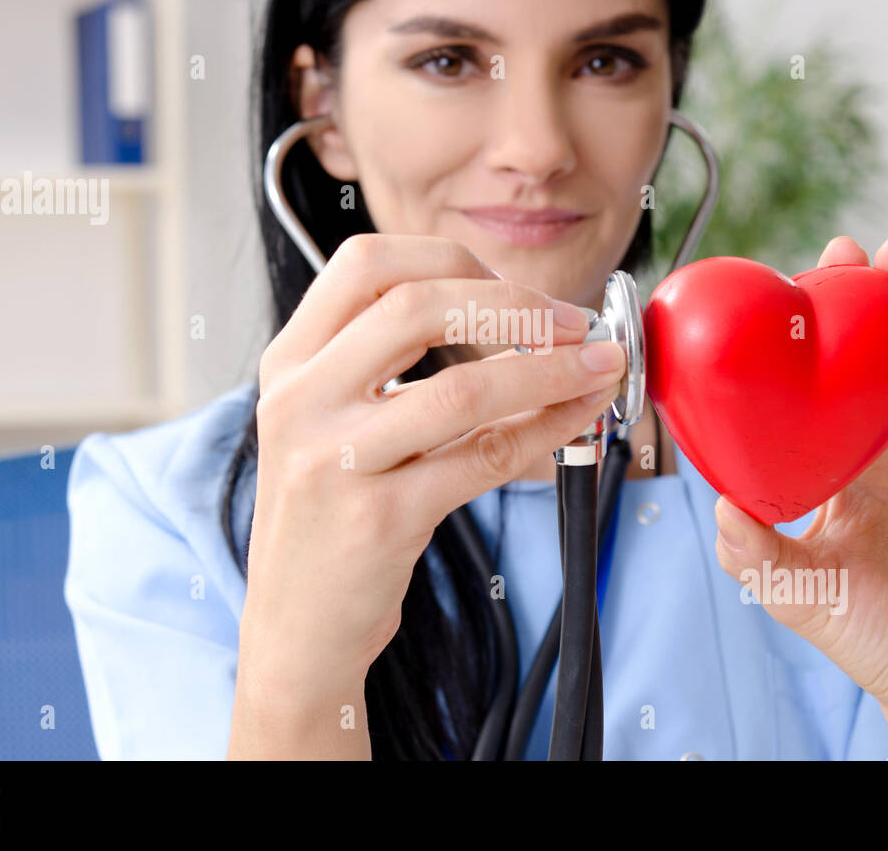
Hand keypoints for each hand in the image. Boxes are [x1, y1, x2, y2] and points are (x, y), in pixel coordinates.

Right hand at [229, 233, 624, 757]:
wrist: (295, 628)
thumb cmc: (328, 515)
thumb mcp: (326, 421)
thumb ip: (381, 361)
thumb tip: (505, 309)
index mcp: (289, 362)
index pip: (366, 263)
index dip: (451, 260)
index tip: (509, 285)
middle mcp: (300, 401)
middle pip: (417, 308)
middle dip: (513, 305)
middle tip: (571, 322)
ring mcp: (335, 461)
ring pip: (462, 388)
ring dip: (549, 368)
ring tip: (598, 364)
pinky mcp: (379, 520)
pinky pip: (484, 458)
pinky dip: (546, 429)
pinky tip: (577, 419)